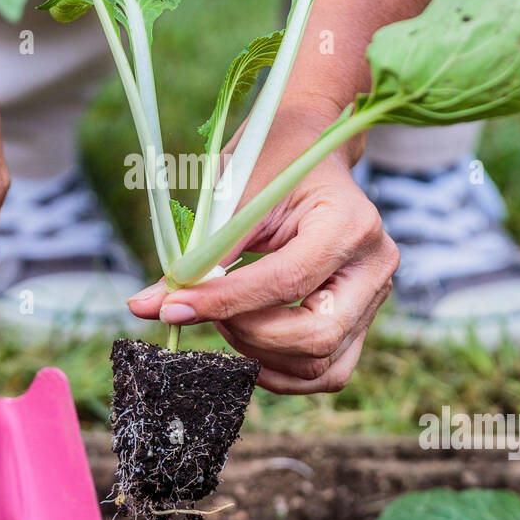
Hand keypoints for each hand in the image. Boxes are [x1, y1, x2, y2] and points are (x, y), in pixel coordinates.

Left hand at [128, 103, 398, 392]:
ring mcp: (374, 296)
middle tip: (204, 309)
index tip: (173, 306)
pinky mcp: (362, 319)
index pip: (287, 280)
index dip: (225, 301)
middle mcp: (374, 265)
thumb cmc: (271, 160)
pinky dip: (281, 371)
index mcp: (350, 223)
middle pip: (314, 334)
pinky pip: (327, 370)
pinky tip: (246, 344)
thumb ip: (198, 255)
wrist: (310, 148)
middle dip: (247, 334)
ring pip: (321, 364)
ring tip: (225, 318)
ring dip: (260, 355)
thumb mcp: (233, 194)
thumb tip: (145, 306)